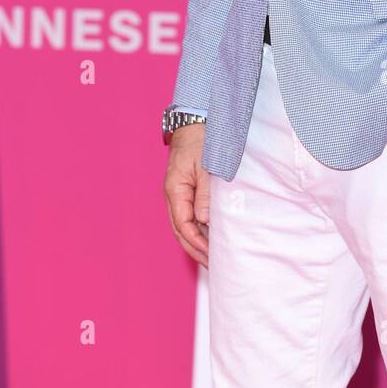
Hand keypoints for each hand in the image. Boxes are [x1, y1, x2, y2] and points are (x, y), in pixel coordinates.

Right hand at [163, 123, 210, 267]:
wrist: (195, 121)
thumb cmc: (202, 141)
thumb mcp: (206, 167)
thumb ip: (205, 194)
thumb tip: (204, 222)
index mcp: (175, 190)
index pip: (183, 225)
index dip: (197, 242)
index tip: (211, 255)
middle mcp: (173, 195)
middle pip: (181, 230)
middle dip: (195, 249)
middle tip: (213, 266)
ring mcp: (178, 193)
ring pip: (183, 225)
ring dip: (196, 242)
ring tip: (212, 257)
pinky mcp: (185, 189)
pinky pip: (189, 215)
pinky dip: (198, 229)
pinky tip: (209, 236)